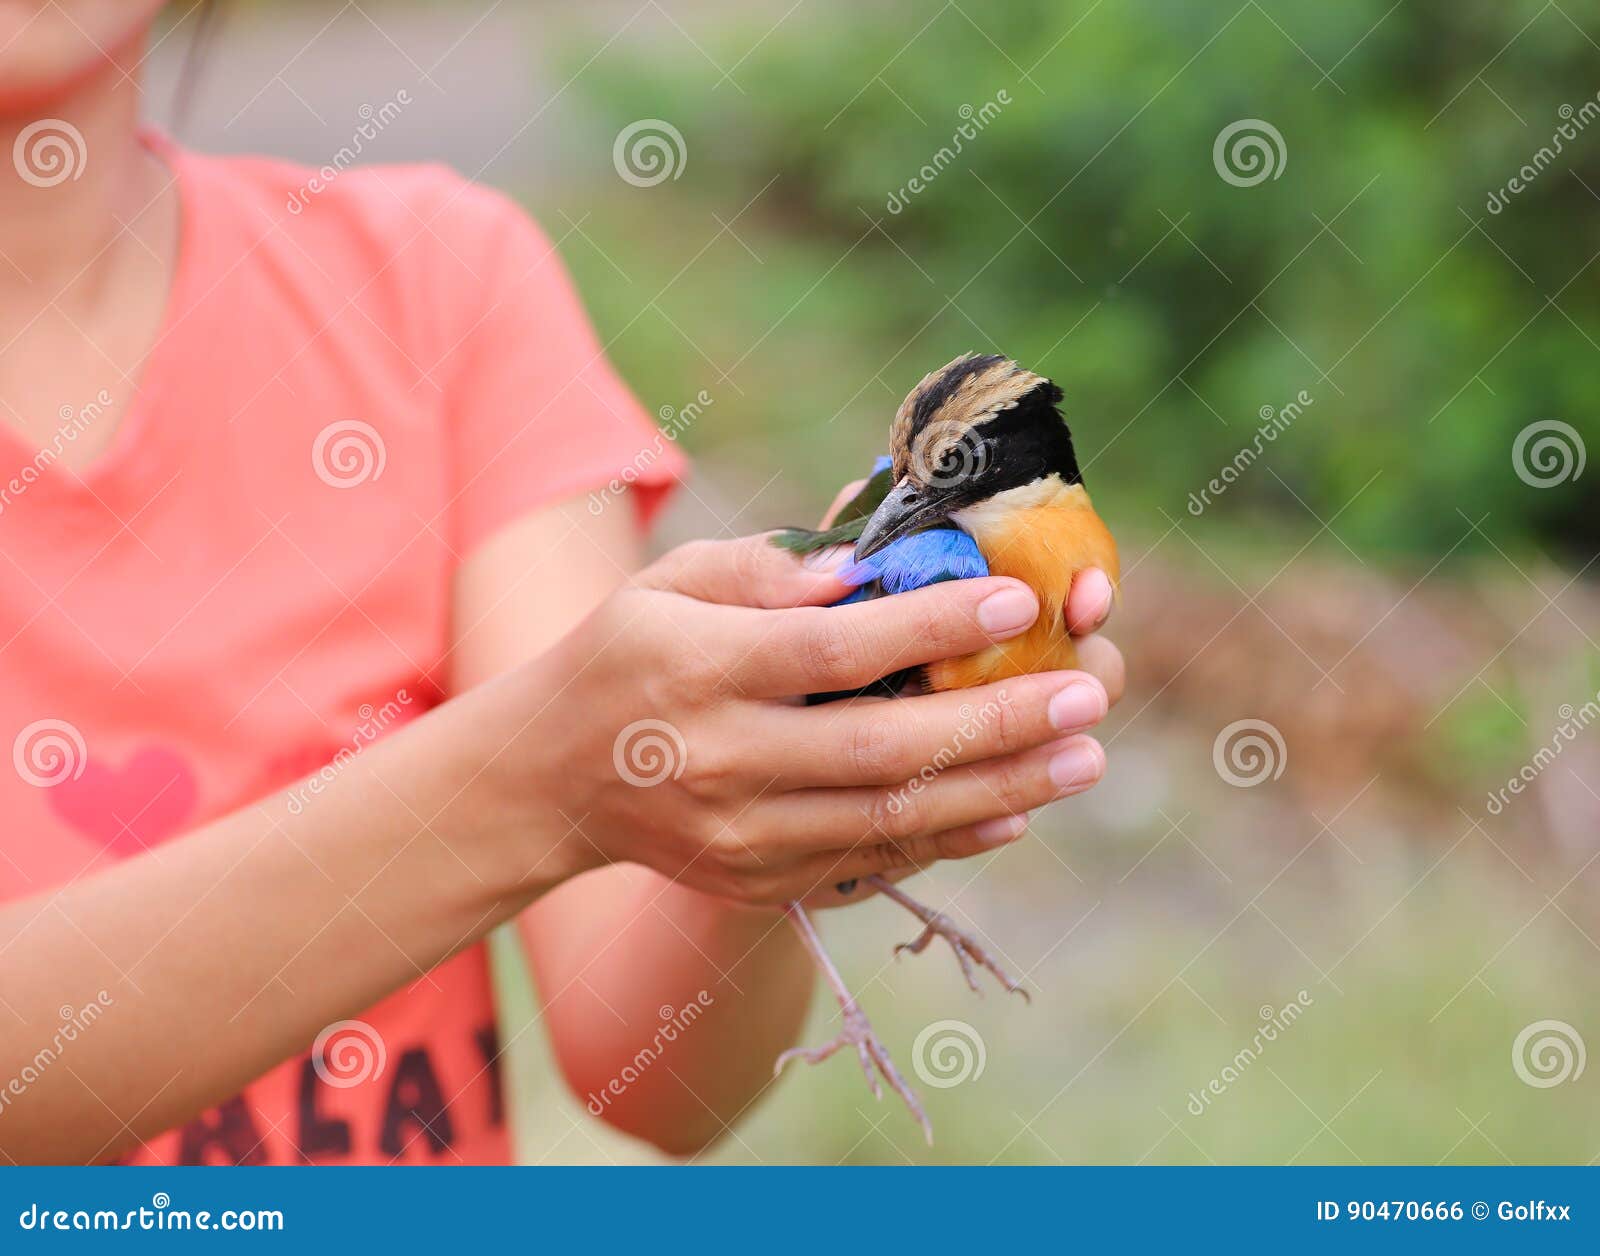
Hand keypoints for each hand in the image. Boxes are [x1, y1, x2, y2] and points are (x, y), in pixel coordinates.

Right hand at [492, 532, 1119, 909]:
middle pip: (880, 747)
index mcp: (698, 670)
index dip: (929, 626)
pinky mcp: (758, 880)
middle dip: (997, 721)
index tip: (1015, 596)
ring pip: (890, 816)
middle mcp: (723, 761)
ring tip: (1084, 756)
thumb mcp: (668, 584)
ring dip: (999, 787)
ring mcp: (742, 834)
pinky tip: (1017, 809)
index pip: (830, 650)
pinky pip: (871, 861)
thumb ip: (765, 573)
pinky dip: (950, 838)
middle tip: (1090, 693)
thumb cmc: (624, 656)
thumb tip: (868, 571)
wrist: (551, 780)